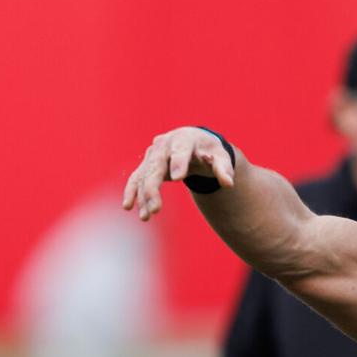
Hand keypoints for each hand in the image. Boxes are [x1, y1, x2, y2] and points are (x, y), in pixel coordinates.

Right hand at [122, 127, 236, 220]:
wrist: (193, 142)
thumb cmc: (209, 150)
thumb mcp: (220, 157)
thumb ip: (224, 169)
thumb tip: (228, 184)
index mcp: (185, 139)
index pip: (181, 150)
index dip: (179, 162)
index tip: (178, 177)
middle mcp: (165, 144)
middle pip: (157, 166)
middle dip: (153, 188)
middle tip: (156, 210)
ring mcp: (153, 154)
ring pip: (144, 175)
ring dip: (142, 196)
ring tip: (146, 217)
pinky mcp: (146, 164)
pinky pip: (137, 178)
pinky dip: (132, 192)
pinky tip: (129, 207)